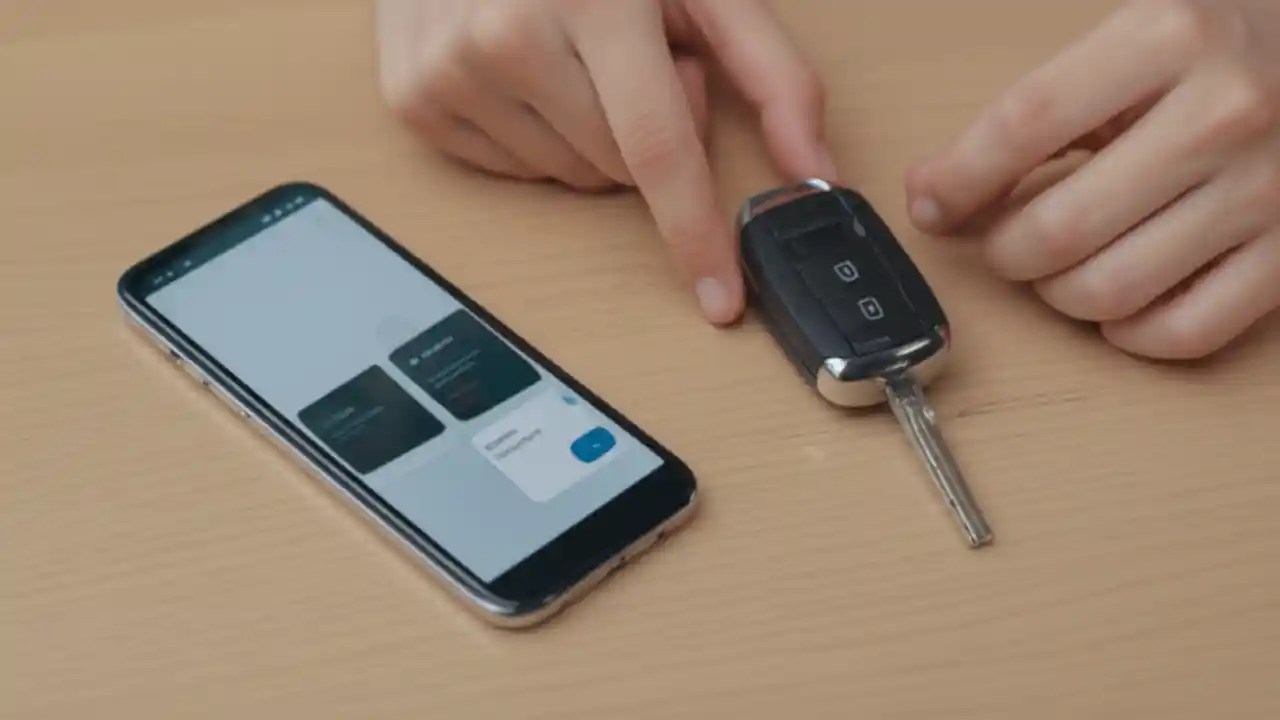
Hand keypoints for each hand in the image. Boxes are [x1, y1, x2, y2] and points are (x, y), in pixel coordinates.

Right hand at [377, 0, 836, 323]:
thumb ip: (769, 70)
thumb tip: (812, 168)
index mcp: (595, 1)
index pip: (657, 149)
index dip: (695, 231)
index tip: (720, 298)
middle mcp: (507, 39)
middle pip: (617, 171)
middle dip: (644, 130)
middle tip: (629, 56)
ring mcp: (447, 72)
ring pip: (565, 177)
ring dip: (589, 134)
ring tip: (574, 52)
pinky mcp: (413, 97)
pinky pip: (511, 170)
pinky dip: (536, 134)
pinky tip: (527, 70)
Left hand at [907, 0, 1279, 358]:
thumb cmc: (1214, 49)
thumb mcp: (1128, 40)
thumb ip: (1035, 111)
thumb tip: (932, 193)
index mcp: (1169, 37)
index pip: (1023, 126)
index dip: (957, 180)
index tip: (929, 205)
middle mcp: (1223, 113)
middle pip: (1059, 228)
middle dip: (1005, 251)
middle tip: (1004, 239)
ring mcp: (1265, 189)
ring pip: (1110, 291)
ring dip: (1057, 294)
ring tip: (1059, 265)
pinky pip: (1186, 332)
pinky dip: (1131, 335)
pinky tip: (1118, 306)